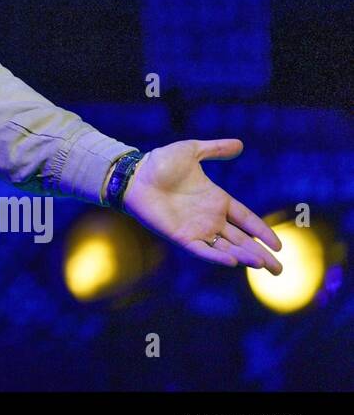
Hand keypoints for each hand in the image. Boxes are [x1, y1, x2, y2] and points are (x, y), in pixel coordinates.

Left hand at [119, 138, 282, 273]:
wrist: (135, 174)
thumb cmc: (160, 162)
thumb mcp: (191, 151)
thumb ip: (215, 149)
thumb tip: (240, 144)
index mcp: (217, 200)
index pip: (247, 219)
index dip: (262, 232)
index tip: (279, 245)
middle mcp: (210, 218)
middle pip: (241, 240)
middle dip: (261, 254)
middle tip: (279, 270)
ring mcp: (196, 228)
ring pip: (226, 247)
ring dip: (244, 256)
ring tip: (263, 265)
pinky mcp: (181, 236)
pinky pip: (201, 250)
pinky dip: (216, 257)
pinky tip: (232, 262)